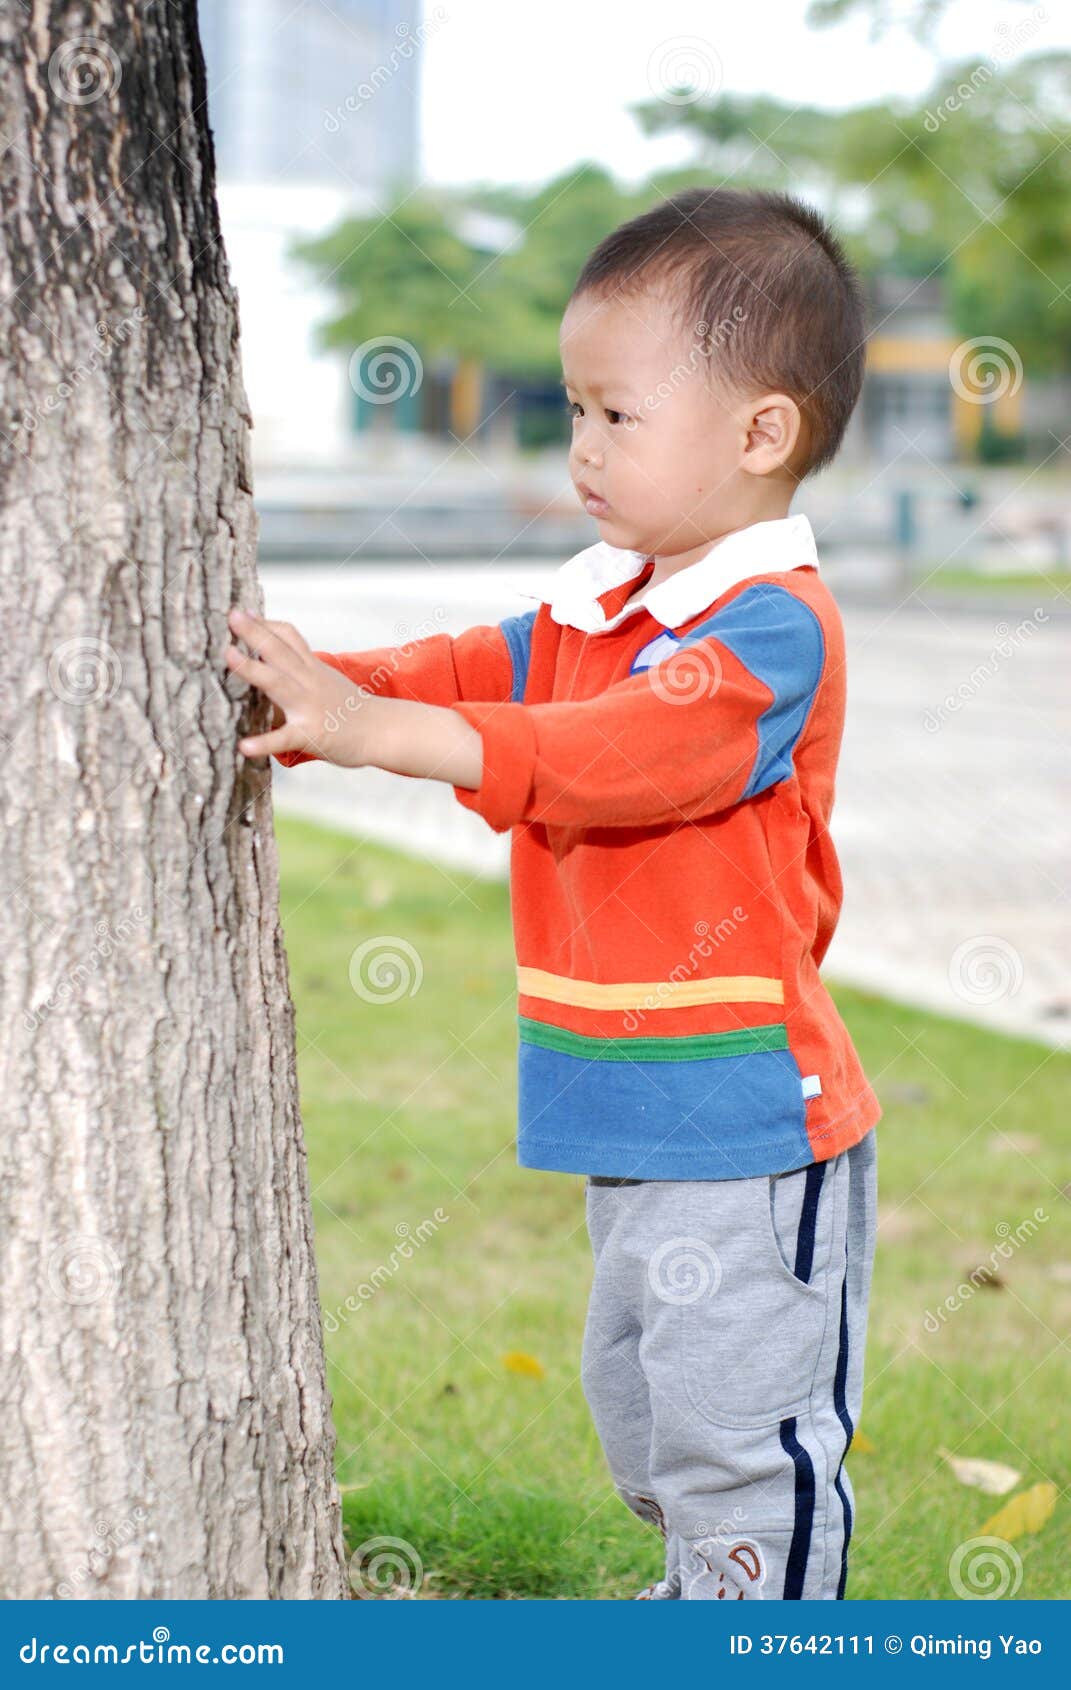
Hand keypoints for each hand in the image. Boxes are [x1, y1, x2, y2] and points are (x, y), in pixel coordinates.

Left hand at [224, 608, 372, 765]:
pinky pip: (283, 738)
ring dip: (251, 668)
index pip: (288, 637)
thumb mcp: (326, 680)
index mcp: (312, 668)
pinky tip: (244, 746)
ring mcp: (308, 706)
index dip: (265, 623)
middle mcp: (309, 681)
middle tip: (232, 616)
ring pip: (277, 682)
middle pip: (278, 650)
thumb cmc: (351, 708)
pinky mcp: (309, 734)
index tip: (243, 611)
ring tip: (228, 656)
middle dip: (254, 632)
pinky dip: (263, 742)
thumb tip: (274, 659)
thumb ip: (301, 669)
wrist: (382, 731)